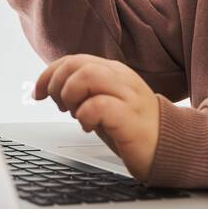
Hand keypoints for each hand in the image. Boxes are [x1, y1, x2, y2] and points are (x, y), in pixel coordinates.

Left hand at [34, 54, 159, 181]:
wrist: (169, 148)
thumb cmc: (131, 127)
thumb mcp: (103, 104)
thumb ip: (82, 92)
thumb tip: (50, 87)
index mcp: (113, 72)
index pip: (74, 60)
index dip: (49, 74)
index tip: (38, 92)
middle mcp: (120, 79)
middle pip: (78, 64)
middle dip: (57, 84)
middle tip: (60, 106)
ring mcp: (128, 96)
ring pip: (88, 76)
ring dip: (71, 94)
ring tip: (74, 113)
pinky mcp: (130, 118)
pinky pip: (99, 105)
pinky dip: (85, 114)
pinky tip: (88, 126)